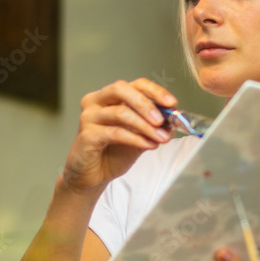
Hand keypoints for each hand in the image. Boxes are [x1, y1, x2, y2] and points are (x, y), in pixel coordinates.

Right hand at [61, 78, 176, 192]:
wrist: (94, 176)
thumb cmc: (113, 153)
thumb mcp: (139, 136)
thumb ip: (153, 126)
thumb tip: (173, 121)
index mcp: (110, 96)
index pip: (135, 84)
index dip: (155, 91)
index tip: (171, 103)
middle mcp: (96, 101)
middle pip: (121, 89)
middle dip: (146, 104)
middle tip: (161, 120)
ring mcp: (89, 117)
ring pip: (120, 112)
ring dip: (145, 126)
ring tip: (160, 138)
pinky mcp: (87, 135)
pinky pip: (115, 132)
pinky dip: (135, 138)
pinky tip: (148, 144)